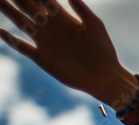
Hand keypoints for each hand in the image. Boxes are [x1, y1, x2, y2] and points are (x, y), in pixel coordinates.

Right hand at [0, 0, 127, 99]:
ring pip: (21, 22)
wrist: (104, 77)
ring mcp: (44, 42)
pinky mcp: (41, 58)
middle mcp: (51, 27)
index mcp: (63, 18)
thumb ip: (81, 8)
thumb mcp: (95, 26)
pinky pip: (21, 47)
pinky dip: (9, 39)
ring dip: (9, 12)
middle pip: (28, 8)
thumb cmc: (103, 50)